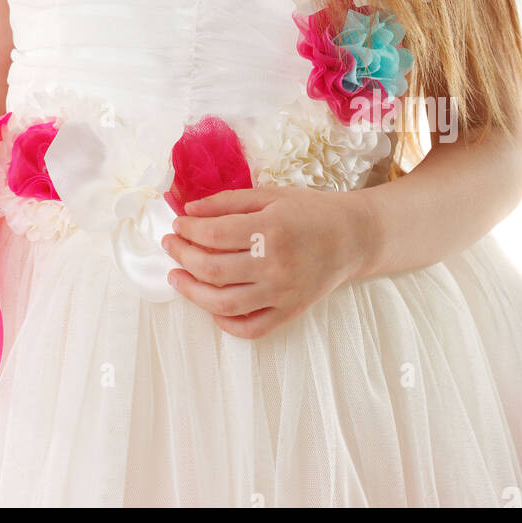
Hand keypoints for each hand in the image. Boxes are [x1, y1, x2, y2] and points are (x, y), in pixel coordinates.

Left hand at [161, 184, 368, 339]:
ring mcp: (282, 293)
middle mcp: (275, 265)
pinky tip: (211, 306)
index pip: (213, 234)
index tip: (177, 224)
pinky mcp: (290, 312)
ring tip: (176, 276)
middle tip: (170, 245)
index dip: (187, 230)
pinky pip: (251, 328)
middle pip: (212, 270)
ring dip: (192, 292)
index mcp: (270, 229)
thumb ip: (227, 201)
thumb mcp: (269, 194)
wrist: (351, 237)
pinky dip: (225, 322)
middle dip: (182, 256)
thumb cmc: (308, 211)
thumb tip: (189, 210)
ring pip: (224, 304)